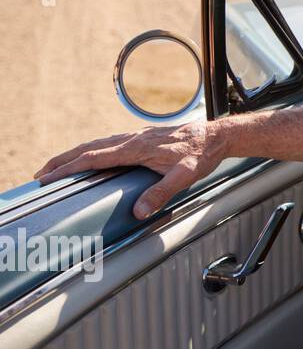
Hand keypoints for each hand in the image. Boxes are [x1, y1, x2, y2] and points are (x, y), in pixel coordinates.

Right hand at [34, 121, 228, 218]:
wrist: (216, 136)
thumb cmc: (201, 156)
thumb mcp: (184, 177)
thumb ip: (161, 193)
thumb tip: (138, 211)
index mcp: (136, 148)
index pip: (94, 158)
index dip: (70, 168)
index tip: (49, 178)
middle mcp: (132, 139)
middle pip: (88, 148)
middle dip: (63, 160)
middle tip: (41, 174)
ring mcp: (136, 136)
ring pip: (97, 144)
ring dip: (75, 154)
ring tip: (57, 166)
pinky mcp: (142, 137)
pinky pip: (109, 143)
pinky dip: (91, 150)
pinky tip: (90, 157)